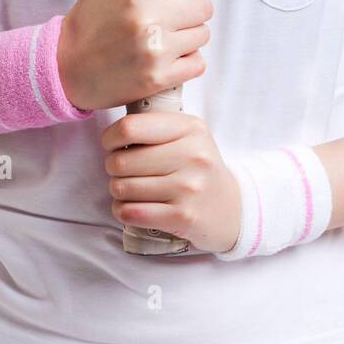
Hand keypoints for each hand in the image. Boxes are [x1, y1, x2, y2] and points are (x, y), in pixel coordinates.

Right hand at [56, 0, 212, 112]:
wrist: (66, 69)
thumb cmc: (89, 21)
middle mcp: (150, 20)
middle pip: (203, 5)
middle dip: (187, 7)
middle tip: (166, 13)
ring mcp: (156, 51)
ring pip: (203, 34)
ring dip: (187, 35)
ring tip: (162, 35)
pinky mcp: (160, 78)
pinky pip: (198, 63)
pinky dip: (185, 61)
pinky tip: (163, 55)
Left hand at [101, 109, 241, 253]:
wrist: (232, 209)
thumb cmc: (199, 169)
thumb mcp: (189, 136)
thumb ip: (157, 127)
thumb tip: (112, 133)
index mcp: (191, 129)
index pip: (131, 127)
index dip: (110, 137)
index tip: (111, 145)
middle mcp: (193, 155)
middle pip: (122, 160)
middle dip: (112, 167)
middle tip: (120, 171)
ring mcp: (189, 187)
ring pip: (123, 188)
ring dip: (117, 191)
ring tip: (128, 189)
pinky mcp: (183, 217)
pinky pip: (131, 213)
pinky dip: (122, 211)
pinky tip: (129, 208)